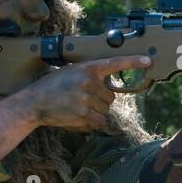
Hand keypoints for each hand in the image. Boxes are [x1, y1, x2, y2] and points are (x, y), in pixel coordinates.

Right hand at [0, 55, 149, 156]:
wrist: (34, 103)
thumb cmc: (52, 87)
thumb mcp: (71, 73)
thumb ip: (90, 77)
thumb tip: (109, 89)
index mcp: (87, 68)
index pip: (114, 63)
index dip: (133, 62)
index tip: (148, 61)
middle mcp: (89, 82)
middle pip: (112, 95)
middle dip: (102, 100)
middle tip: (84, 99)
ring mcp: (87, 98)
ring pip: (106, 109)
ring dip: (97, 111)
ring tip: (77, 106)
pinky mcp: (84, 113)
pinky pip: (100, 120)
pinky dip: (93, 122)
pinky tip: (78, 116)